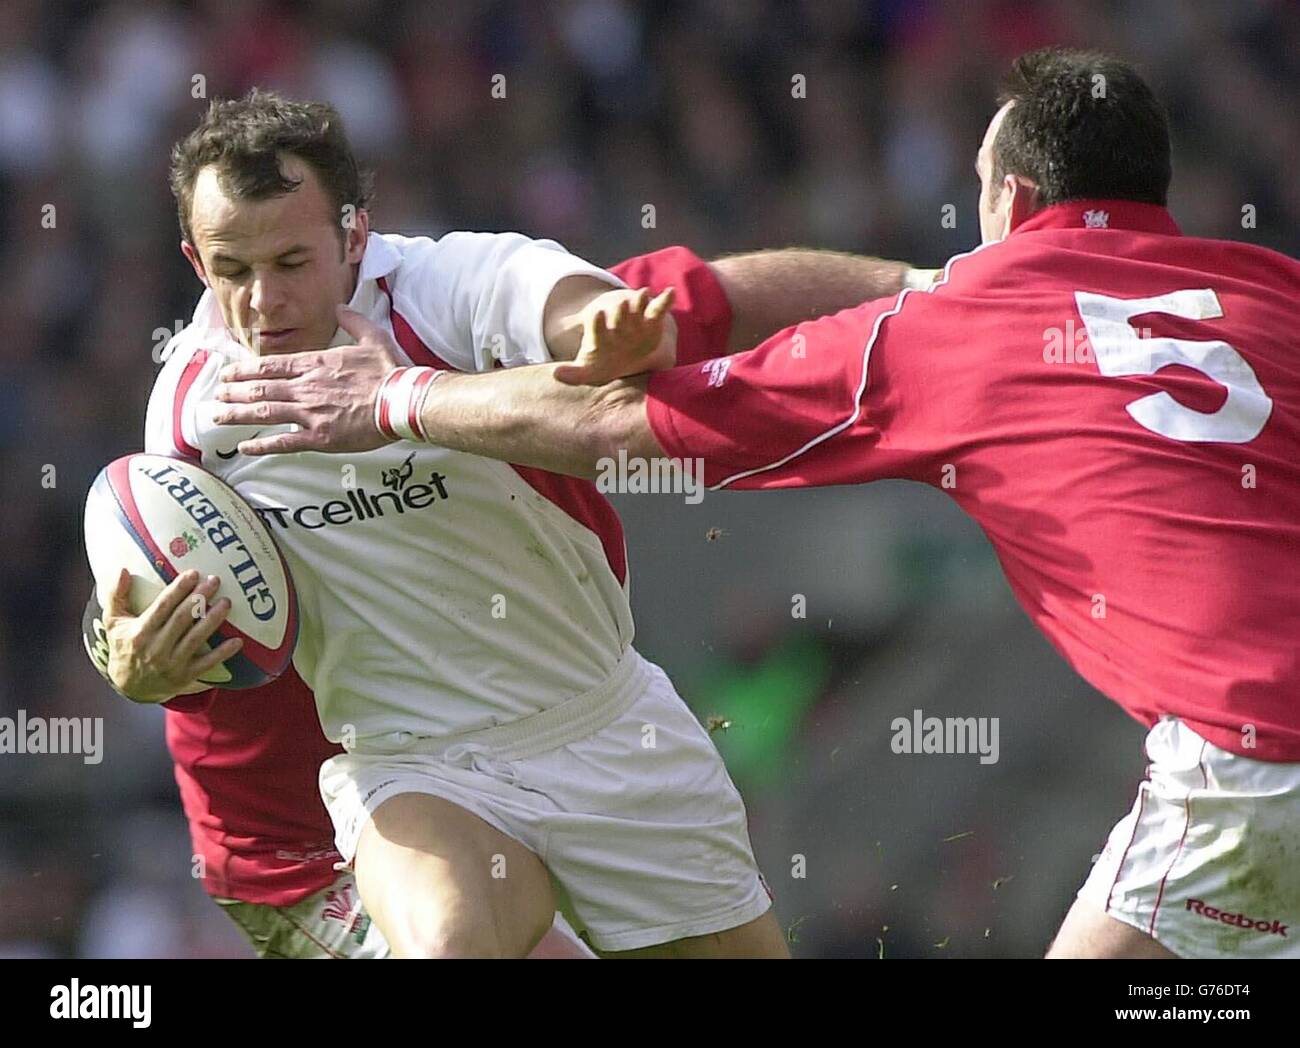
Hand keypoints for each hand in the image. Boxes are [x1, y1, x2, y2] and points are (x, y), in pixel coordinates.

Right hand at [103, 568, 240, 702]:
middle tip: (214, 580)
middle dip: (200, 598)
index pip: (161, 607)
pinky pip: (207, 664)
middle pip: (182, 619)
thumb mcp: (114, 622)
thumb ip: (116, 595)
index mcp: (139, 632)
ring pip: (196, 638)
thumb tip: (122, 569)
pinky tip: (238, 641)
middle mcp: (155, 648)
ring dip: (213, 620)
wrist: (129, 687)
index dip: (178, 590)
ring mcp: (171, 664)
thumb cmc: (124, 647)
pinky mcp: (184, 677)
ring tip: (226, 602)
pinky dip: (222, 653)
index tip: (193, 573)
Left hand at [213, 304, 401, 455]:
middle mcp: (307, 387)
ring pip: (265, 412)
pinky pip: (284, 442)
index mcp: (317, 364)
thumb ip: (353, 321)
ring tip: (218, 416)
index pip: (272, 366)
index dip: (246, 370)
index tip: (229, 373)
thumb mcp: (373, 338)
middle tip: (217, 395)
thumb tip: (340, 307)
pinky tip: (244, 447)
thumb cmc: (390, 372)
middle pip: (261, 388)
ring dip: (238, 414)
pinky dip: (262, 445)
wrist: (402, 402)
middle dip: (235, 391)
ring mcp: (311, 413)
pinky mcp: (320, 437)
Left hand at [554, 286, 675, 385]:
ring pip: (637, 309)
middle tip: (622, 305)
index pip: (598, 330)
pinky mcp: (651, 322)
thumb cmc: (604, 364)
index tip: (597, 315)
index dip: (598, 324)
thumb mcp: (589, 371)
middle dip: (620, 313)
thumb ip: (575, 374)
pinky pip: (658, 309)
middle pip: (619, 318)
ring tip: (644, 293)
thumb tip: (554, 374)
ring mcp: (635, 321)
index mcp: (601, 337)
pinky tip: (670, 291)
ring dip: (640, 302)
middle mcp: (617, 326)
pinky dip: (664, 300)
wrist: (627, 352)